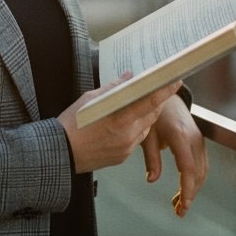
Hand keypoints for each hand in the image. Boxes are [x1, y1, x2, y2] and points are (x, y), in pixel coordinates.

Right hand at [57, 76, 182, 174]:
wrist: (60, 153)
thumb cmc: (71, 125)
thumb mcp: (89, 99)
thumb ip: (113, 88)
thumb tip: (129, 78)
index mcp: (119, 119)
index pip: (150, 102)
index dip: (165, 91)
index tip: (175, 81)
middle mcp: (127, 136)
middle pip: (151, 115)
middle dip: (155, 101)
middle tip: (157, 89)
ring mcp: (126, 149)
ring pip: (145, 128)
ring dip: (145, 115)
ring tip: (138, 104)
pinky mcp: (122, 157)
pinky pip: (135, 139)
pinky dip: (134, 128)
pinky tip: (124, 122)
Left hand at [142, 94, 207, 216]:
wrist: (166, 93)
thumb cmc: (153, 112)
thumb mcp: (147, 134)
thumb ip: (151, 158)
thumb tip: (151, 180)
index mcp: (180, 136)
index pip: (188, 169)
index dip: (187, 189)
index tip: (183, 206)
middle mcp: (193, 138)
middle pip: (198, 173)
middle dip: (190, 194)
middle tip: (179, 211)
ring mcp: (198, 138)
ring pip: (202, 170)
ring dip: (194, 188)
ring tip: (180, 204)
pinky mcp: (198, 140)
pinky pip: (201, 163)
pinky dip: (195, 179)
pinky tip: (185, 189)